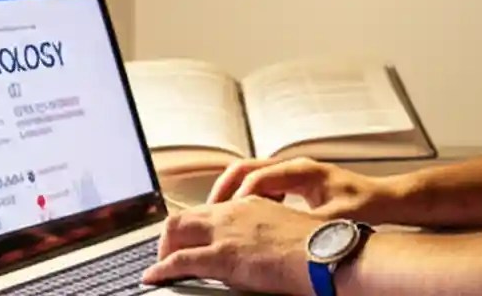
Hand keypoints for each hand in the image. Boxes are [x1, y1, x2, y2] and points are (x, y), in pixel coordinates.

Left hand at [142, 196, 323, 294]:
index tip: (189, 240)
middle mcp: (233, 212)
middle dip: (171, 237)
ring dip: (164, 251)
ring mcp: (226, 232)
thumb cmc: (316, 248)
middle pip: (185, 216)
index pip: (209, 209)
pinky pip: (181, 261)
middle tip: (168, 256)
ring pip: (176, 232)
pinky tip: (155, 278)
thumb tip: (256, 251)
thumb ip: (264, 234)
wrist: (326, 254)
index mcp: (250, 204)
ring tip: (161, 267)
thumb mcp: (285, 230)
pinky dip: (162, 269)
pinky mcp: (223, 255)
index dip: (193, 226)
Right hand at [208, 157, 402, 222]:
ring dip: (230, 192)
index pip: (260, 177)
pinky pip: (259, 183)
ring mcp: (292, 172)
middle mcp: (295, 166)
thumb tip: (286, 238)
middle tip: (207, 212)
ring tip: (215, 215)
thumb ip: (309, 226)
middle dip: (222, 189)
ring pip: (249, 174)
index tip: (227, 216)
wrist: (384, 198)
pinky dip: (243, 196)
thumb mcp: (336, 220)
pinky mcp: (293, 181)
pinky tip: (240, 216)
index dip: (240, 197)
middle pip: (245, 168)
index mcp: (304, 171)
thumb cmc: (366, 204)